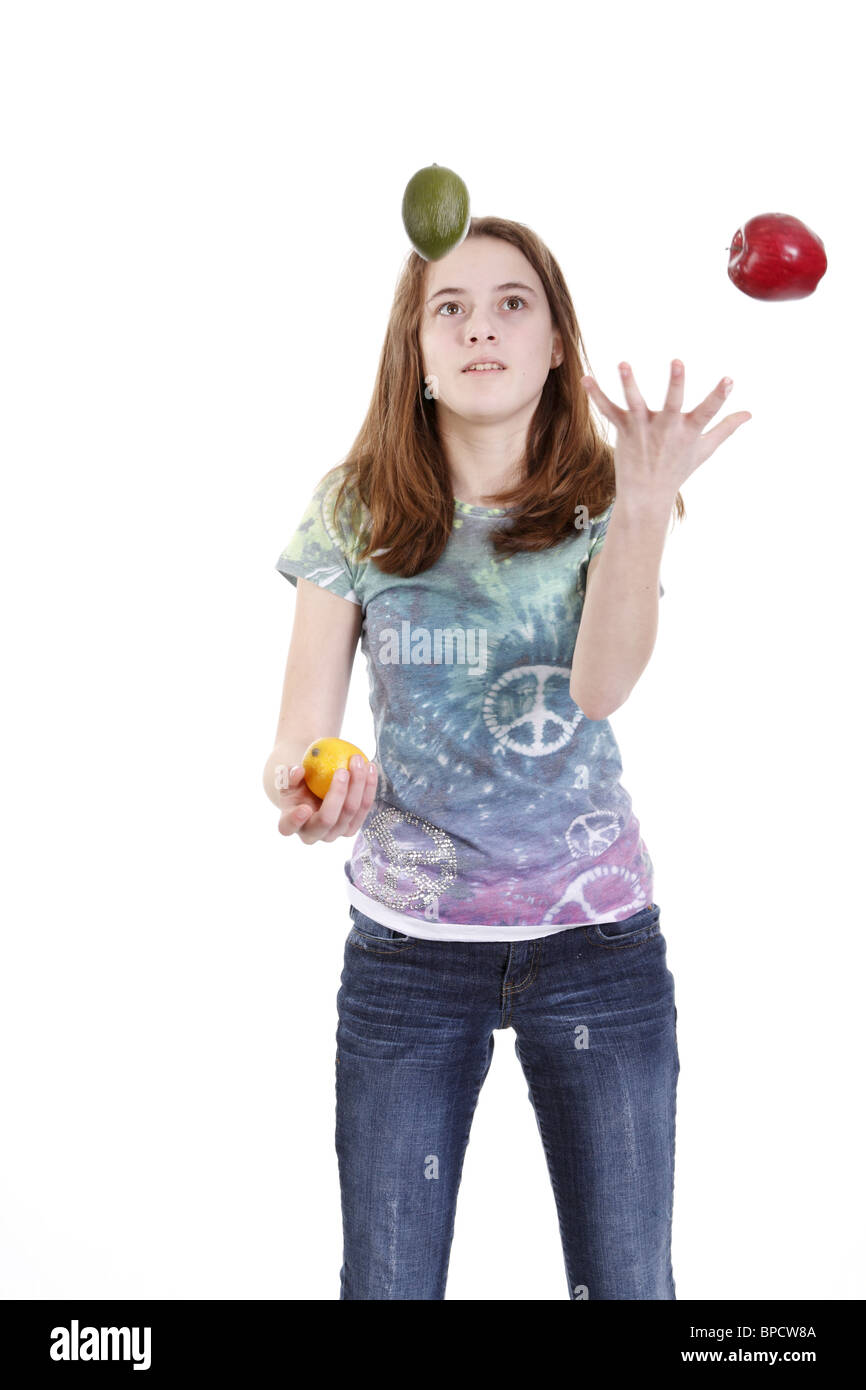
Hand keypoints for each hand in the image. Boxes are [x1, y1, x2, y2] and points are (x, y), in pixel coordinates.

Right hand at [277, 756, 377, 843]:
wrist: (314, 791)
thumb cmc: (297, 785)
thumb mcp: (288, 778)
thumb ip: (289, 775)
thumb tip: (298, 771)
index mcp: (290, 824)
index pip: (289, 826)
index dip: (296, 820)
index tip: (305, 807)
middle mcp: (312, 834)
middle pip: (327, 819)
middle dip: (337, 794)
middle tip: (342, 770)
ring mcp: (334, 833)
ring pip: (350, 812)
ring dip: (358, 785)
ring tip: (358, 761)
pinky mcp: (351, 827)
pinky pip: (364, 808)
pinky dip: (369, 787)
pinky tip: (370, 768)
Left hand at [581, 360, 751, 505]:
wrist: (647, 494)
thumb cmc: (678, 469)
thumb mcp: (705, 449)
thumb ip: (726, 428)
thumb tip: (750, 413)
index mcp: (688, 430)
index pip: (708, 411)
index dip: (720, 396)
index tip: (729, 380)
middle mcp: (666, 428)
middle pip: (672, 402)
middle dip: (675, 382)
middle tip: (678, 362)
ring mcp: (643, 428)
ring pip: (635, 403)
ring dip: (629, 383)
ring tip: (623, 364)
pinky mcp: (624, 429)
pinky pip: (608, 410)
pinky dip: (597, 394)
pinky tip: (586, 378)